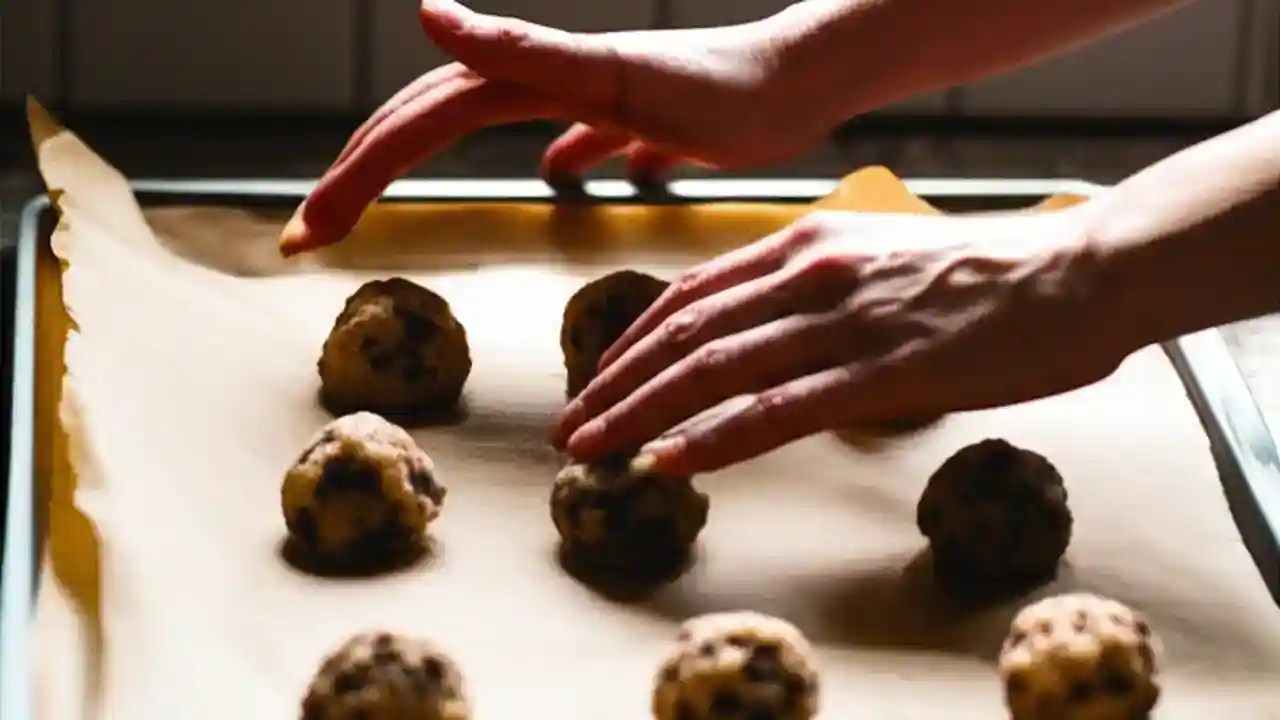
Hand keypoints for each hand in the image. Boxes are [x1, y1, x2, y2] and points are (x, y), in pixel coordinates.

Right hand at [280, 0, 840, 254]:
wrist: (806, 84)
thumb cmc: (727, 92)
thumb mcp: (618, 78)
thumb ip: (524, 51)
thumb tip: (427, 14)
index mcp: (534, 79)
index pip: (418, 126)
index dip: (358, 174)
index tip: (307, 232)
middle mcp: (550, 81)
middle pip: (433, 122)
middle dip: (364, 172)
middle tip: (312, 230)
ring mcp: (591, 98)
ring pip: (489, 126)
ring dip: (429, 158)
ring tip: (388, 195)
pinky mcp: (639, 117)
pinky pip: (575, 134)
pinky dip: (554, 153)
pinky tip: (563, 172)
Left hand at [551, 207, 1135, 474]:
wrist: (1083, 270)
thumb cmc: (990, 271)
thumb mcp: (882, 258)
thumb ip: (820, 287)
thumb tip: (773, 328)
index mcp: (807, 244)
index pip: (693, 294)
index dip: (634, 340)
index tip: (600, 377)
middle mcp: (809, 275)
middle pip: (685, 333)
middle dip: (617, 383)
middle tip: (573, 425)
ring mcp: (842, 322)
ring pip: (715, 371)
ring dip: (643, 413)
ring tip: (593, 449)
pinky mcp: (882, 372)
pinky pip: (777, 411)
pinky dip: (715, 439)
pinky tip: (670, 462)